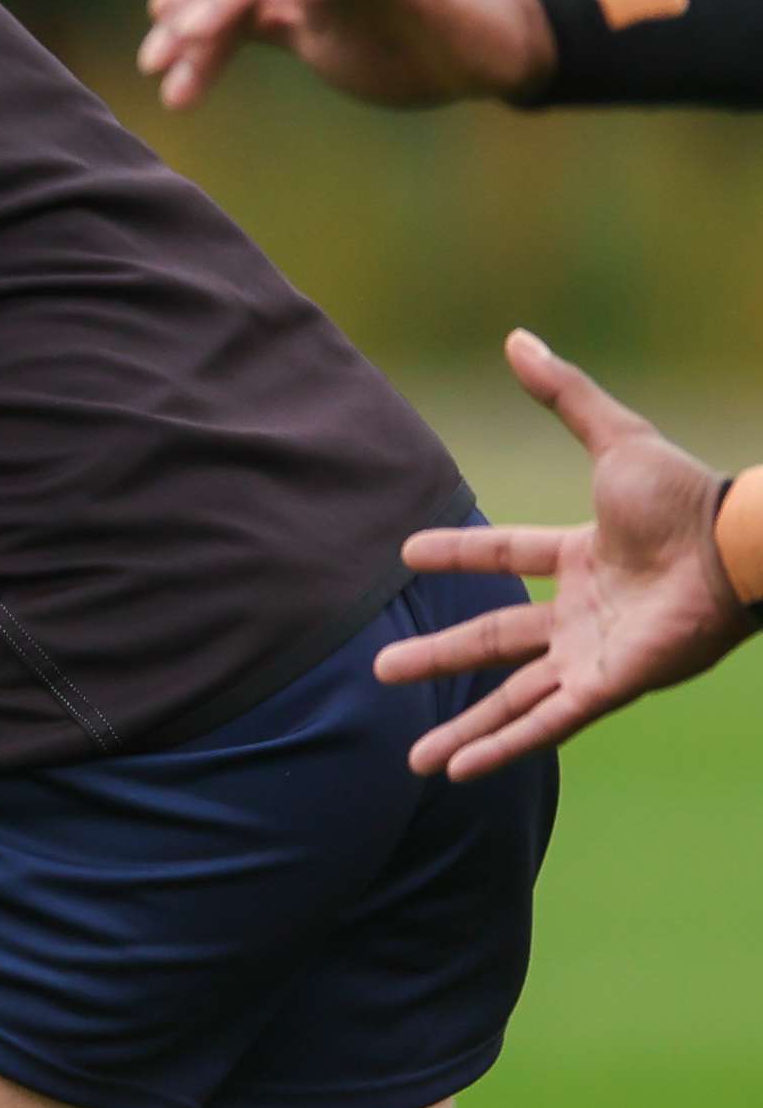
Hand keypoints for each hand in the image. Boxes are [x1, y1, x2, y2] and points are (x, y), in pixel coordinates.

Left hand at [135, 0, 551, 111]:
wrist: (490, 51)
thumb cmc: (399, 38)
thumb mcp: (306, 33)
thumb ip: (243, 19)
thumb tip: (163, 2)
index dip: (184, 24)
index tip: (153, 73)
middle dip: (194, 20)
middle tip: (157, 66)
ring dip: (230, 2)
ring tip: (191, 37)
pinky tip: (275, 0)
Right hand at [376, 331, 748, 773]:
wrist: (732, 547)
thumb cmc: (685, 495)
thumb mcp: (613, 437)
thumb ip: (563, 395)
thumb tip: (517, 337)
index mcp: (585, 558)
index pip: (507, 557)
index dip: (459, 552)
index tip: (405, 554)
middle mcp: (586, 614)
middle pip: (495, 641)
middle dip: (438, 658)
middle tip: (380, 669)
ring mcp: (597, 656)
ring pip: (514, 700)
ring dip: (464, 729)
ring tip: (416, 762)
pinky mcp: (611, 687)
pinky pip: (548, 723)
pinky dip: (505, 747)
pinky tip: (460, 770)